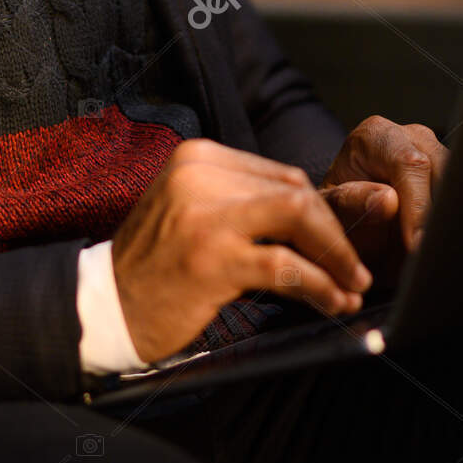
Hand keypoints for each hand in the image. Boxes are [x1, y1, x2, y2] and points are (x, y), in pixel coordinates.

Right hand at [111, 139, 372, 363]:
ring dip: (336, 258)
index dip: (321, 210)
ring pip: (299, 219)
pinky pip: (285, 267)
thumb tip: (324, 214)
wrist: (106, 306)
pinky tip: (331, 302)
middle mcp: (201, 176)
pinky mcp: (211, 259)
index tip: (341, 240)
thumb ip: (247, 204)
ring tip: (352, 286)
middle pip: (297, 193)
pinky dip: (319, 286)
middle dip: (336, 234)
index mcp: (199, 157)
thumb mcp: (196, 214)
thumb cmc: (158, 265)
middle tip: (356, 267)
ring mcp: (205, 216)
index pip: (282, 174)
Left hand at [319, 115, 449, 281]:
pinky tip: (447, 245)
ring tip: (437, 254)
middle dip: (440, 216)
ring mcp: (438, 154)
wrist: (351, 227)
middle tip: (430, 254)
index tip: (416, 243)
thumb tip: (388, 200)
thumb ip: (351, 202)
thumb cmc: (339, 214)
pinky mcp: (456, 176)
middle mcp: (412, 137)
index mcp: (377, 136)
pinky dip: (460, 223)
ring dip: (452, 221)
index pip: (409, 163)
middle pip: (445, 172)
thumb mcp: (331, 212)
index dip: (417, 206)